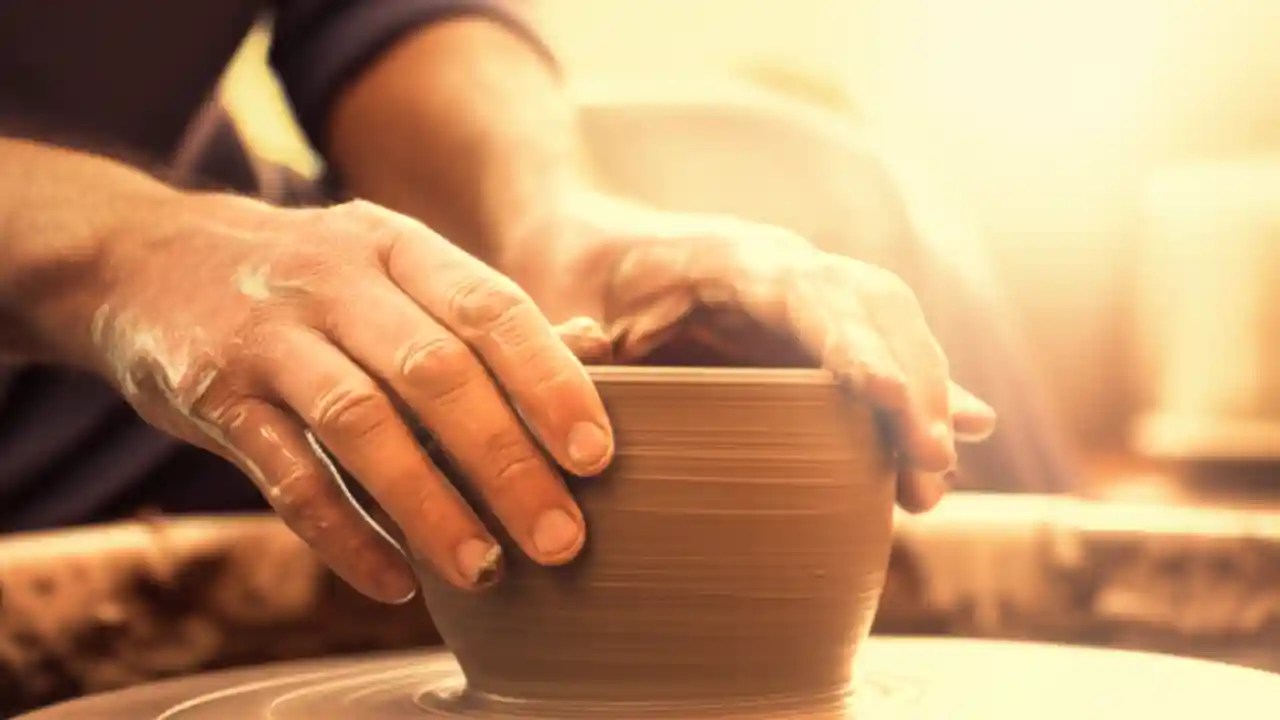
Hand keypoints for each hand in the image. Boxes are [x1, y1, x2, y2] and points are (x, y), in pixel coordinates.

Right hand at [80, 195, 613, 600]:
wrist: (149, 256)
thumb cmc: (312, 280)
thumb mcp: (394, 265)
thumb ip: (482, 310)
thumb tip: (595, 345)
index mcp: (398, 245)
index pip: (491, 309)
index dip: (549, 381)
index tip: (596, 456)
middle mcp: (336, 281)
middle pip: (434, 371)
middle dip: (505, 461)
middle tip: (560, 538)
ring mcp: (269, 337)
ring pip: (360, 424)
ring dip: (430, 506)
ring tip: (486, 570)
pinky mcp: (213, 395)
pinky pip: (285, 476)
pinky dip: (343, 534)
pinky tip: (393, 580)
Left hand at [519, 191, 995, 512]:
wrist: (592, 245)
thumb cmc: (580, 280)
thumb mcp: (566, 307)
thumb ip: (579, 338)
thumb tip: (589, 349)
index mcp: (727, 254)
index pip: (807, 292)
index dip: (851, 342)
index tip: (888, 399)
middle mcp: (784, 264)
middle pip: (876, 307)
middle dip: (913, 383)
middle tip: (930, 467)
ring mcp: (808, 292)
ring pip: (894, 328)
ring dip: (922, 402)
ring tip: (928, 487)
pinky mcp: (816, 326)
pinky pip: (882, 351)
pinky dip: (914, 399)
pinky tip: (941, 450)